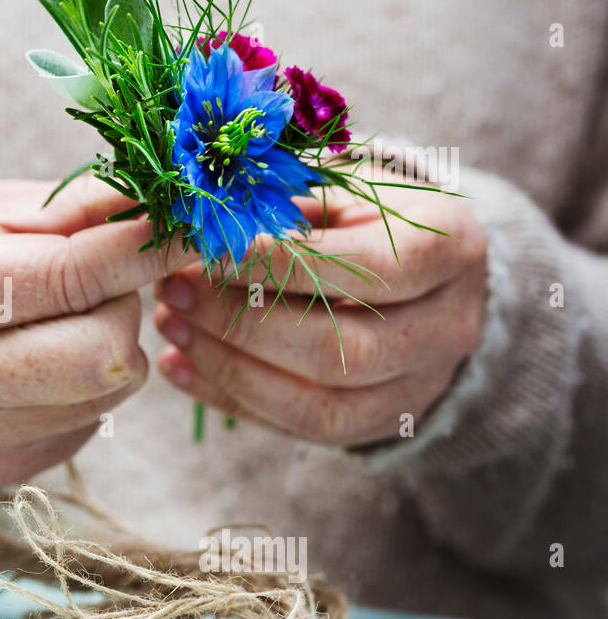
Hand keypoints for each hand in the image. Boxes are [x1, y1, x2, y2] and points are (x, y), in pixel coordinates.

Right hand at [0, 179, 190, 485]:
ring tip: (65, 317)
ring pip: (109, 389)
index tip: (190, 224)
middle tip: (103, 278)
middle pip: (102, 355)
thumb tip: (161, 207)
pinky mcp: (0, 468)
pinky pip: (92, 420)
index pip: (67, 277)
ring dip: (111, 343)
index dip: (141, 249)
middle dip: (123, 306)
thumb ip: (73, 208)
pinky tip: (46, 359)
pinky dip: (89, 383)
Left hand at [153, 189, 487, 445]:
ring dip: (228, 367)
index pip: (365, 270)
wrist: (424, 275)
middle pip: (341, 350)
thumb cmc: (369, 216)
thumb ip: (288, 205)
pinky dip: (228, 397)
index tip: (208, 251)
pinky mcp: (375, 426)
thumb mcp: (345, 189)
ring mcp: (417, 388)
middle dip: (243, 324)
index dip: (280, 267)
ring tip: (169, 325)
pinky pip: (297, 429)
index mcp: (447, 251)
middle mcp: (449, 328)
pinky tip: (177, 364)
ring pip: (318, 405)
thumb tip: (203, 223)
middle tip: (175, 291)